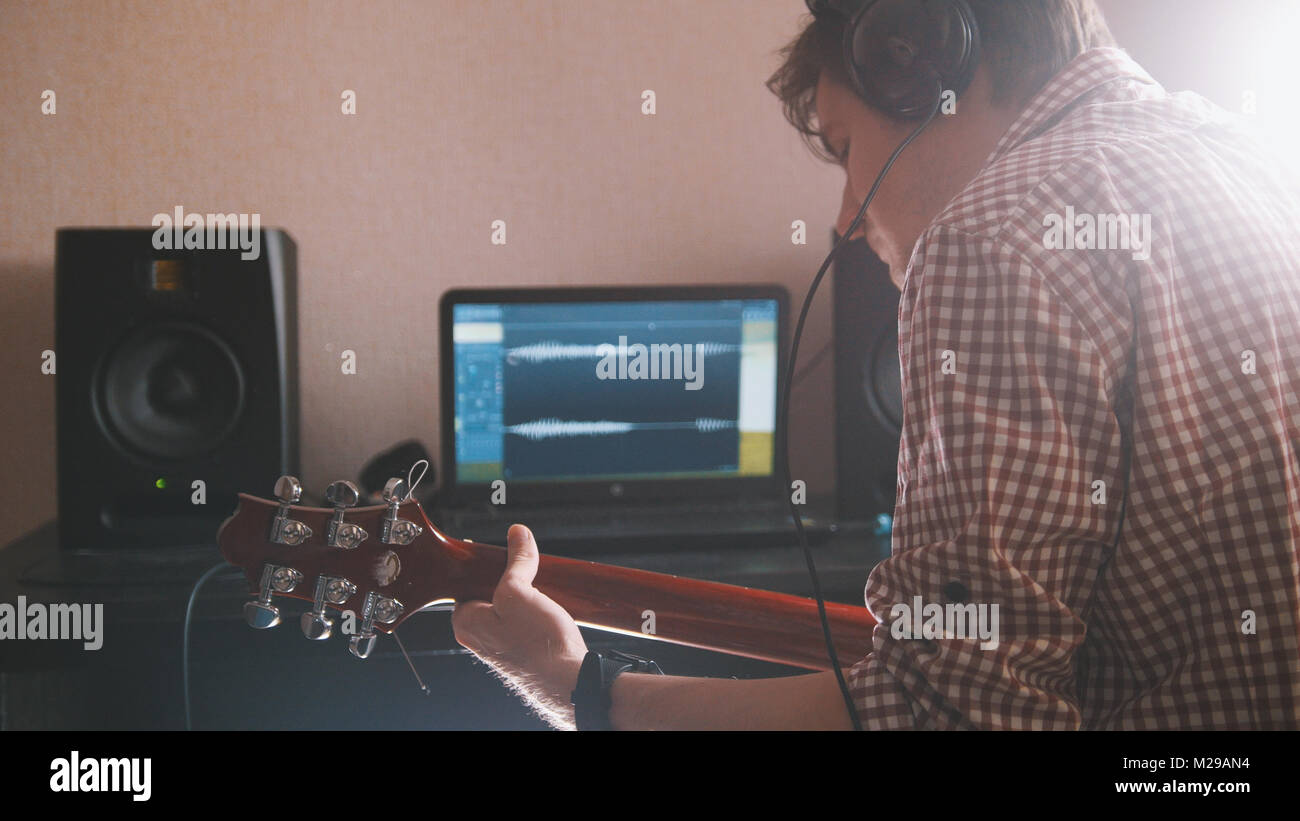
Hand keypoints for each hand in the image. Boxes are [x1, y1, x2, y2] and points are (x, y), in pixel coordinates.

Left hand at [451, 524, 587, 726]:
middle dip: (511, 580)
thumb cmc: (537, 644)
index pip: (467, 582)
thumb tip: (517, 534)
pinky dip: (536, 611)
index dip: (486, 566)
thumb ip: (516, 562)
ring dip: (527, 595)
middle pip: (490, 593)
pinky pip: (524, 621)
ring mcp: (501, 645)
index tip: (500, 554)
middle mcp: (479, 637)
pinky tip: (550, 610)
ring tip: (542, 593)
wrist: (567, 680)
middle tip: (528, 573)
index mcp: (465, 622)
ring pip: (510, 607)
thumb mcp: (520, 592)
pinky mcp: (522, 651)